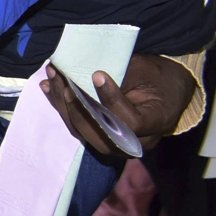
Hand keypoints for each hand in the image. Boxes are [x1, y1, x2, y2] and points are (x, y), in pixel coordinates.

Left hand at [42, 54, 193, 155]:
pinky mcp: (101, 138)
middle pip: (100, 134)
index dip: (112, 100)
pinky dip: (62, 107)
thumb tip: (87, 71)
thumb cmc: (159, 77)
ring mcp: (116, 144)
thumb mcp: (146, 71)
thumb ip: (121, 75)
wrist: (166, 91)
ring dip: (63, 105)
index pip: (131, 122)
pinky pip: (78, 128)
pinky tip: (49, 87)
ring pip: (84, 133)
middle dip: (76, 106)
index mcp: (156, 123)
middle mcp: (135, 142)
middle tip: (63, 79)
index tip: (98, 75)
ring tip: (52, 79)